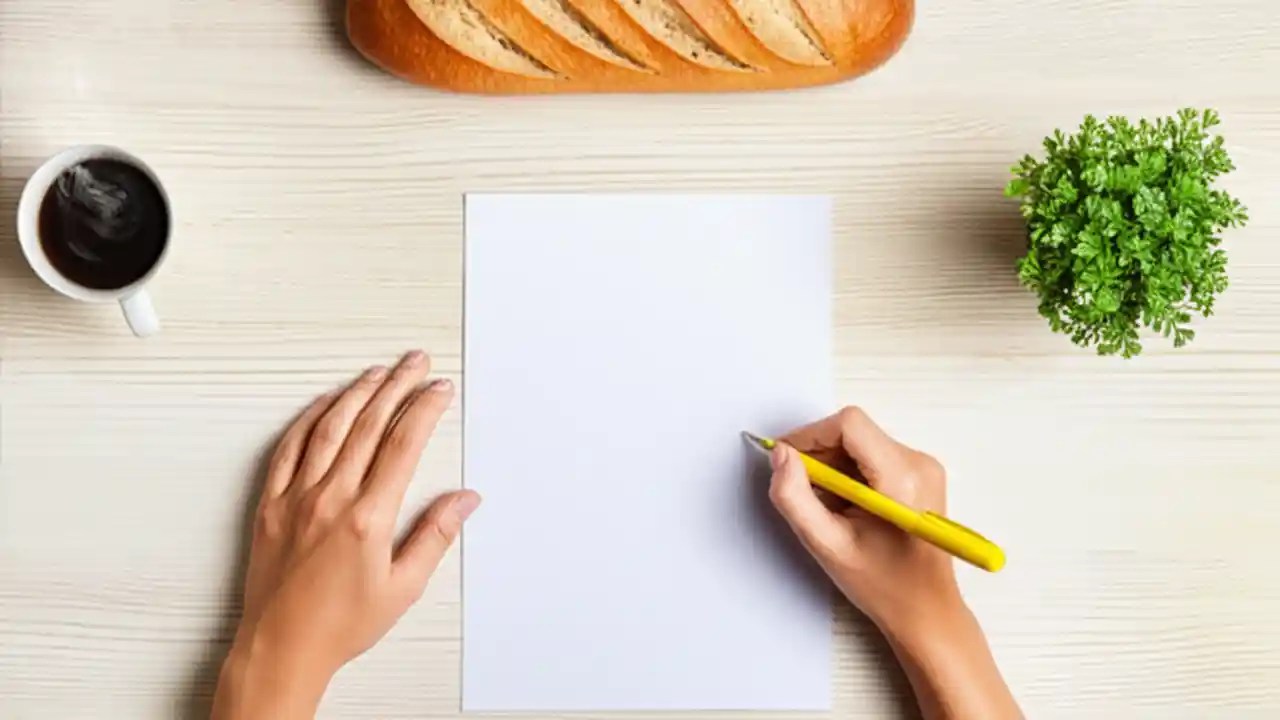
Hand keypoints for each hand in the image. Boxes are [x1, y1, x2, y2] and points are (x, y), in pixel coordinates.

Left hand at [212, 351, 479, 719]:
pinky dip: (309, 419)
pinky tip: (324, 404)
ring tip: (378, 372)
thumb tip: (463, 501)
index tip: (438, 390)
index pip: (403, 445)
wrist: (282, 648)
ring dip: (357, 393)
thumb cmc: (340, 625)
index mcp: (367, 518)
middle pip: (369, 425)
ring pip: (329, 428)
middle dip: (397, 386)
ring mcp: (297, 498)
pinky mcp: (270, 505)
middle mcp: (330, 499)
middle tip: (416, 364)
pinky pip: (289, 448)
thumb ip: (434, 536)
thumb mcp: (403, 587)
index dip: (424, 410)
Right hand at [769, 407, 1020, 719]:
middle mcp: (919, 463)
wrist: (925, 609)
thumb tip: (781, 455)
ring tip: (827, 507)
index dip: (809, 435)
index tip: (786, 459)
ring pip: (859, 442)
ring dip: (832, 466)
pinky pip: (872, 454)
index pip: (848, 425)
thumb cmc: (883, 584)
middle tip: (803, 492)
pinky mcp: (919, 473)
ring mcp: (923, 466)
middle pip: (853, 432)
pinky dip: (848, 473)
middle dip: (819, 455)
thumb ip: (795, 497)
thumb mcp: (827, 545)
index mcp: (901, 478)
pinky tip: (845, 506)